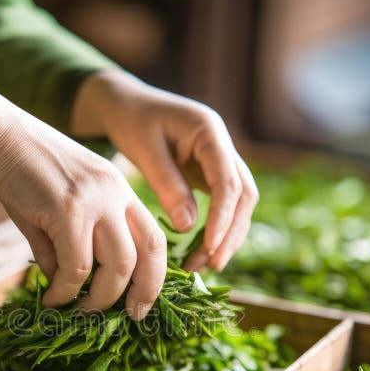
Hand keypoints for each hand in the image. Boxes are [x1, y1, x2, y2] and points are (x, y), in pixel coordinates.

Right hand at [0, 78, 166, 319]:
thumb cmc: (23, 171)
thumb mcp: (57, 207)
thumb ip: (66, 245)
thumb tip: (64, 285)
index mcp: (120, 191)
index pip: (155, 238)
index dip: (156, 276)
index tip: (143, 303)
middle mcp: (116, 194)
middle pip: (149, 253)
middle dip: (142, 293)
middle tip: (129, 317)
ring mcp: (95, 200)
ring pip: (118, 266)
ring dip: (101, 299)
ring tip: (80, 311)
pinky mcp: (67, 209)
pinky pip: (77, 266)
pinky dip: (65, 291)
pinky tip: (51, 298)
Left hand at [71, 70, 257, 270]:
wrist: (126, 104)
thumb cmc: (131, 121)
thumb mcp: (144, 150)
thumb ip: (167, 185)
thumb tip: (188, 227)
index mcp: (210, 131)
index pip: (228, 181)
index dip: (222, 217)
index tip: (210, 246)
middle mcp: (223, 145)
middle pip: (243, 194)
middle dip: (231, 232)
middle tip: (212, 264)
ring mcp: (220, 160)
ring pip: (239, 203)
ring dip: (227, 235)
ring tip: (204, 266)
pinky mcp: (210, 173)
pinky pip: (224, 204)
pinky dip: (216, 229)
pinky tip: (201, 252)